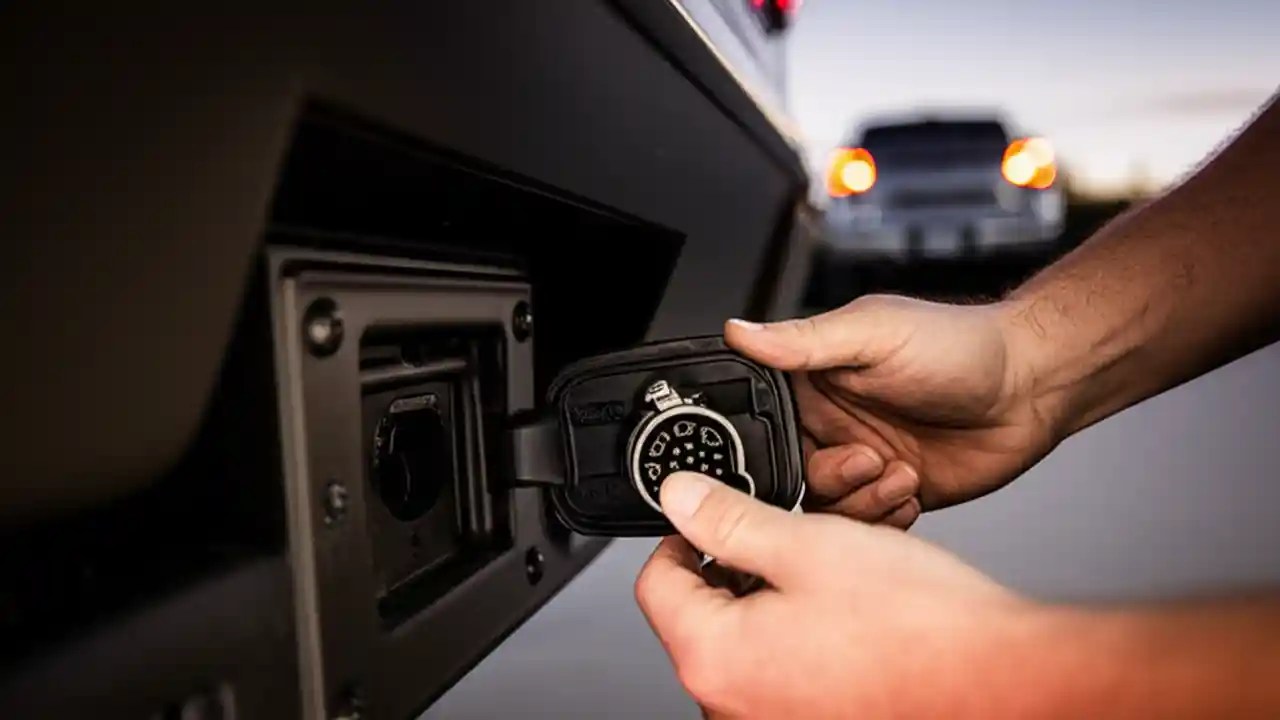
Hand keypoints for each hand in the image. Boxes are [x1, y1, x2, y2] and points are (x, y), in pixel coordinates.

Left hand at [635, 472, 1039, 718]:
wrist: (1003, 684)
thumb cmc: (920, 628)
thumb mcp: (806, 544)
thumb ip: (727, 519)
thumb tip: (678, 499)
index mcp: (714, 658)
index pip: (657, 583)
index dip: (682, 533)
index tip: (711, 512)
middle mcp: (733, 705)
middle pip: (705, 614)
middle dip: (741, 563)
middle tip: (785, 531)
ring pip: (753, 637)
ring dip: (781, 593)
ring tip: (833, 563)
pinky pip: (788, 668)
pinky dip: (807, 630)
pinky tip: (850, 605)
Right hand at [725, 295, 1057, 527]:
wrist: (1031, 386)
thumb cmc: (960, 345)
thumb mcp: (873, 334)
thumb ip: (803, 341)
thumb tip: (739, 331)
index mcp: (813, 382)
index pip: (761, 421)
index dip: (767, 442)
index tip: (787, 449)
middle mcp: (830, 424)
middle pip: (787, 475)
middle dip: (824, 477)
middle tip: (862, 458)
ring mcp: (860, 462)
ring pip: (824, 508)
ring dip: (858, 499)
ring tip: (897, 471)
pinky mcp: (891, 494)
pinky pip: (865, 526)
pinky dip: (883, 518)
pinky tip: (911, 490)